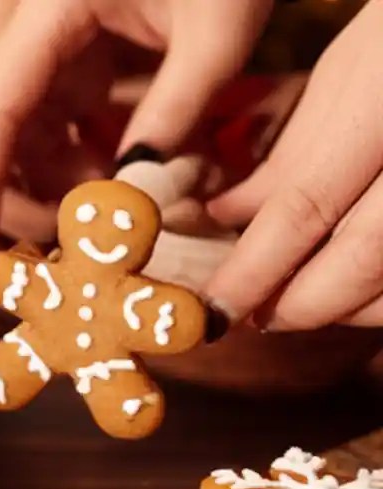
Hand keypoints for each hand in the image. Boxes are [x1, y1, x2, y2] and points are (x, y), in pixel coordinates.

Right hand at [0, 0, 272, 258]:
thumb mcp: (219, 31)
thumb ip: (176, 110)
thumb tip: (131, 197)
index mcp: (51, 10)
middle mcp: (29, 29)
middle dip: (0, 194)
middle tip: (46, 249)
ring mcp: (44, 45)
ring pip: (10, 133)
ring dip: (42, 184)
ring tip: (102, 213)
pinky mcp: (67, 58)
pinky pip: (45, 124)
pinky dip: (68, 163)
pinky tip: (111, 179)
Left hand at [206, 0, 382, 329]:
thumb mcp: (343, 78)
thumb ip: (294, 156)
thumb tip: (228, 218)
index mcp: (382, 106)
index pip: (305, 208)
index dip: (253, 272)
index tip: (215, 310)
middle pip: (364, 259)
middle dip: (303, 304)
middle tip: (255, 317)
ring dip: (348, 307)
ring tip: (298, 306)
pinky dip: (381, 291)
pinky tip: (351, 294)